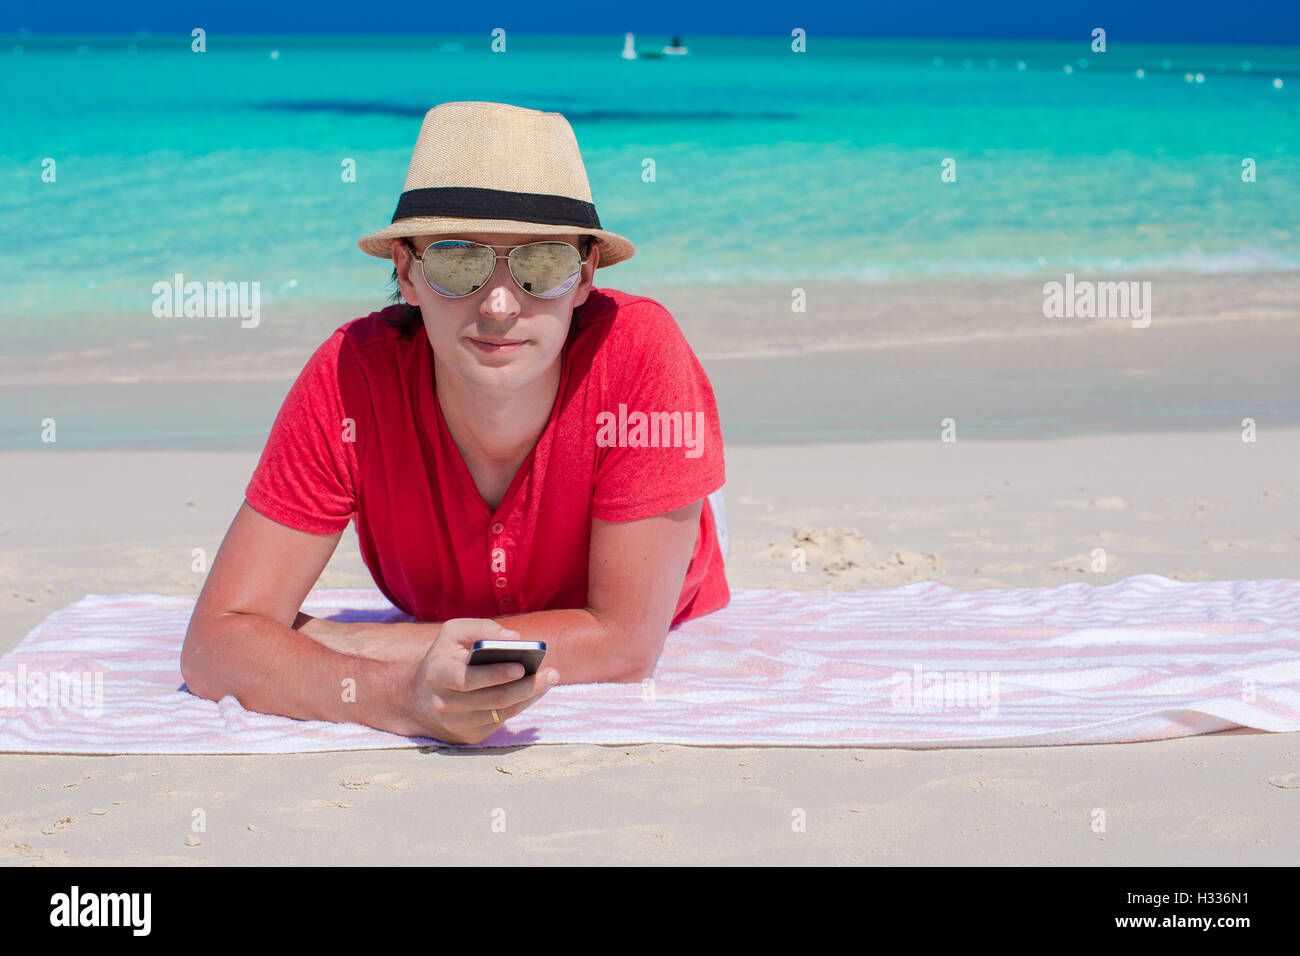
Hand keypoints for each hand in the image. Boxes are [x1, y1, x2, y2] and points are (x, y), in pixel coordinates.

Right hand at [401, 618, 559, 743]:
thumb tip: (513, 638)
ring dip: (530, 696)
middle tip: (551, 673)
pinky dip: (522, 705)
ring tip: (550, 679)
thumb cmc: (443, 659)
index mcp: (438, 675)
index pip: (467, 679)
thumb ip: (481, 629)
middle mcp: (445, 704)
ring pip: (502, 712)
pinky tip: (535, 691)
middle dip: (526, 686)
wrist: (419, 699)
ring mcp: (457, 724)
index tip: (521, 667)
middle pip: (493, 699)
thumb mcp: (452, 634)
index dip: (494, 675)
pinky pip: (502, 721)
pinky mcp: (470, 736)